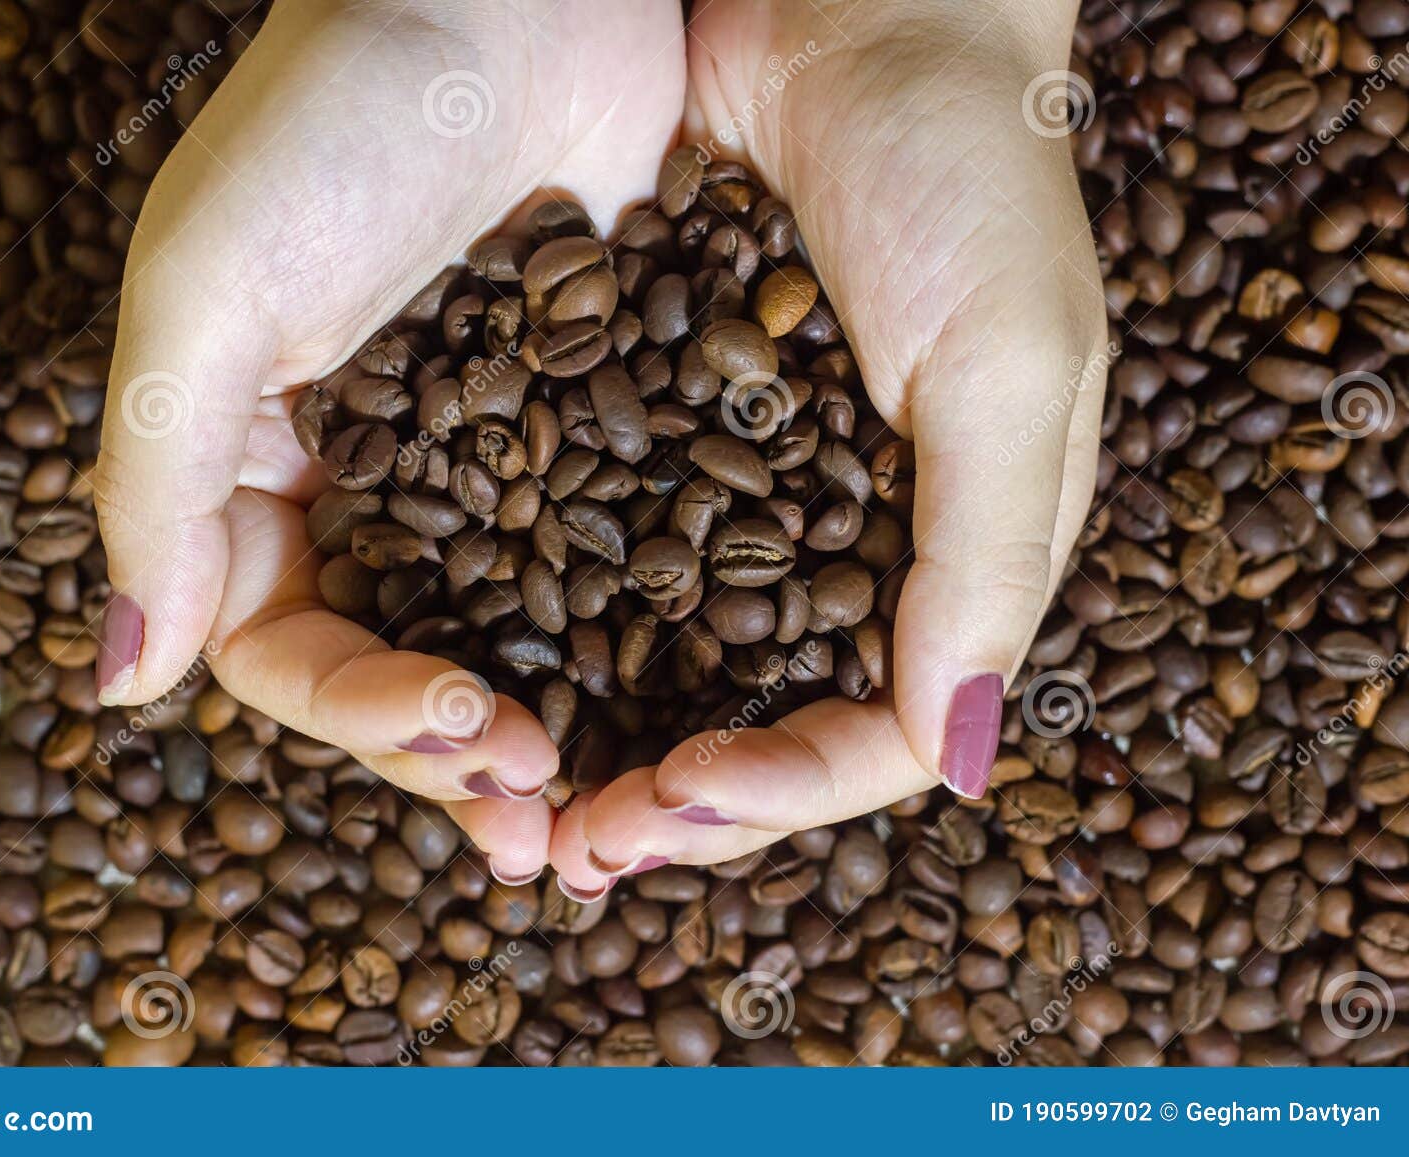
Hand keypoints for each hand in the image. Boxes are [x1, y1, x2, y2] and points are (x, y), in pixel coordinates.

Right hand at [92, 0, 684, 884]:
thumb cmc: (339, 116)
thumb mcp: (208, 290)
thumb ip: (157, 485)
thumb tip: (122, 682)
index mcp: (261, 469)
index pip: (289, 645)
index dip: (365, 714)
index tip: (464, 731)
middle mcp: (372, 486)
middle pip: (403, 665)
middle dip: (463, 753)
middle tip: (541, 816)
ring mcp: (485, 465)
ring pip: (507, 637)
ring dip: (550, 733)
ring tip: (605, 811)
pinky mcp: (589, 428)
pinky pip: (602, 562)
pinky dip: (630, 641)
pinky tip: (680, 703)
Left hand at [553, 0, 1107, 889]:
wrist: (850, 6)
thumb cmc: (963, 169)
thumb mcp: (1010, 363)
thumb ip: (987, 561)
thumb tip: (958, 760)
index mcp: (943, 557)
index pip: (863, 730)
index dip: (770, 794)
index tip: (661, 805)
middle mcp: (842, 547)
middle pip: (751, 720)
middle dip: (663, 797)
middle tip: (564, 849)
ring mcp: (746, 493)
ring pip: (666, 660)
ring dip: (593, 732)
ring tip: (508, 784)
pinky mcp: (659, 427)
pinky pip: (600, 553)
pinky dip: (547, 618)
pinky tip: (481, 659)